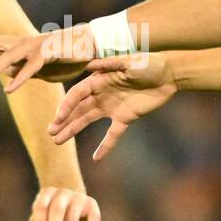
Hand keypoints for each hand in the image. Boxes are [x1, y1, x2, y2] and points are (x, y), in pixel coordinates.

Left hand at [0, 26, 97, 93]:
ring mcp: (36, 46)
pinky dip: (19, 78)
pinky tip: (9, 90)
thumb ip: (21, 69)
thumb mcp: (39, 67)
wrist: (90, 45)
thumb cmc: (65, 56)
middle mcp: (24, 43)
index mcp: (20, 46)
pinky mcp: (49, 53)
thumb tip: (5, 74)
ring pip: (8, 56)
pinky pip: (31, 67)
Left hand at [27, 187, 100, 220]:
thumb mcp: (41, 216)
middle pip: (57, 210)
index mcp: (47, 192)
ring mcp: (78, 197)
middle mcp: (63, 192)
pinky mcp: (91, 204)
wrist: (70, 200)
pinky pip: (94, 217)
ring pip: (72, 218)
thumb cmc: (50, 213)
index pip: (41, 206)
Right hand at [49, 54, 177, 159]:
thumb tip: (88, 65)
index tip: (58, 118)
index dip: (67, 105)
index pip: (77, 94)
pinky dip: (105, 146)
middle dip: (63, 120)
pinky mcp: (125, 118)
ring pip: (88, 121)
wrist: (169, 75)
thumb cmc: (149, 63)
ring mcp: (112, 107)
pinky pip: (112, 135)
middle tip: (50, 132)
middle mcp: (101, 94)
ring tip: (58, 141)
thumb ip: (110, 64)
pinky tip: (96, 158)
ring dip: (73, 130)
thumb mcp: (130, 62)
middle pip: (78, 109)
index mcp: (99, 80)